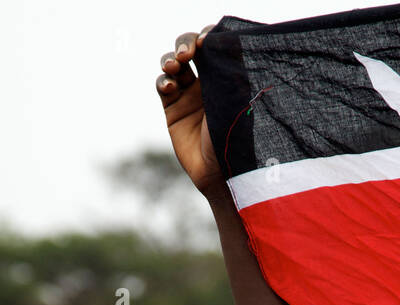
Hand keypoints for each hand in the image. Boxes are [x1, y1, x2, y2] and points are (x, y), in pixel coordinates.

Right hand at [157, 27, 223, 197]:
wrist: (221, 173)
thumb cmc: (235, 138)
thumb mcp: (237, 101)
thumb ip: (230, 71)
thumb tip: (225, 40)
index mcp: (227, 76)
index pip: (215, 46)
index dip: (208, 36)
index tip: (207, 39)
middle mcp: (208, 83)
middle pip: (190, 49)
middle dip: (185, 44)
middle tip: (187, 53)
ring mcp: (189, 95)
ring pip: (172, 65)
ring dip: (170, 59)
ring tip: (174, 66)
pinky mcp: (173, 110)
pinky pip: (162, 86)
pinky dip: (163, 80)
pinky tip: (170, 86)